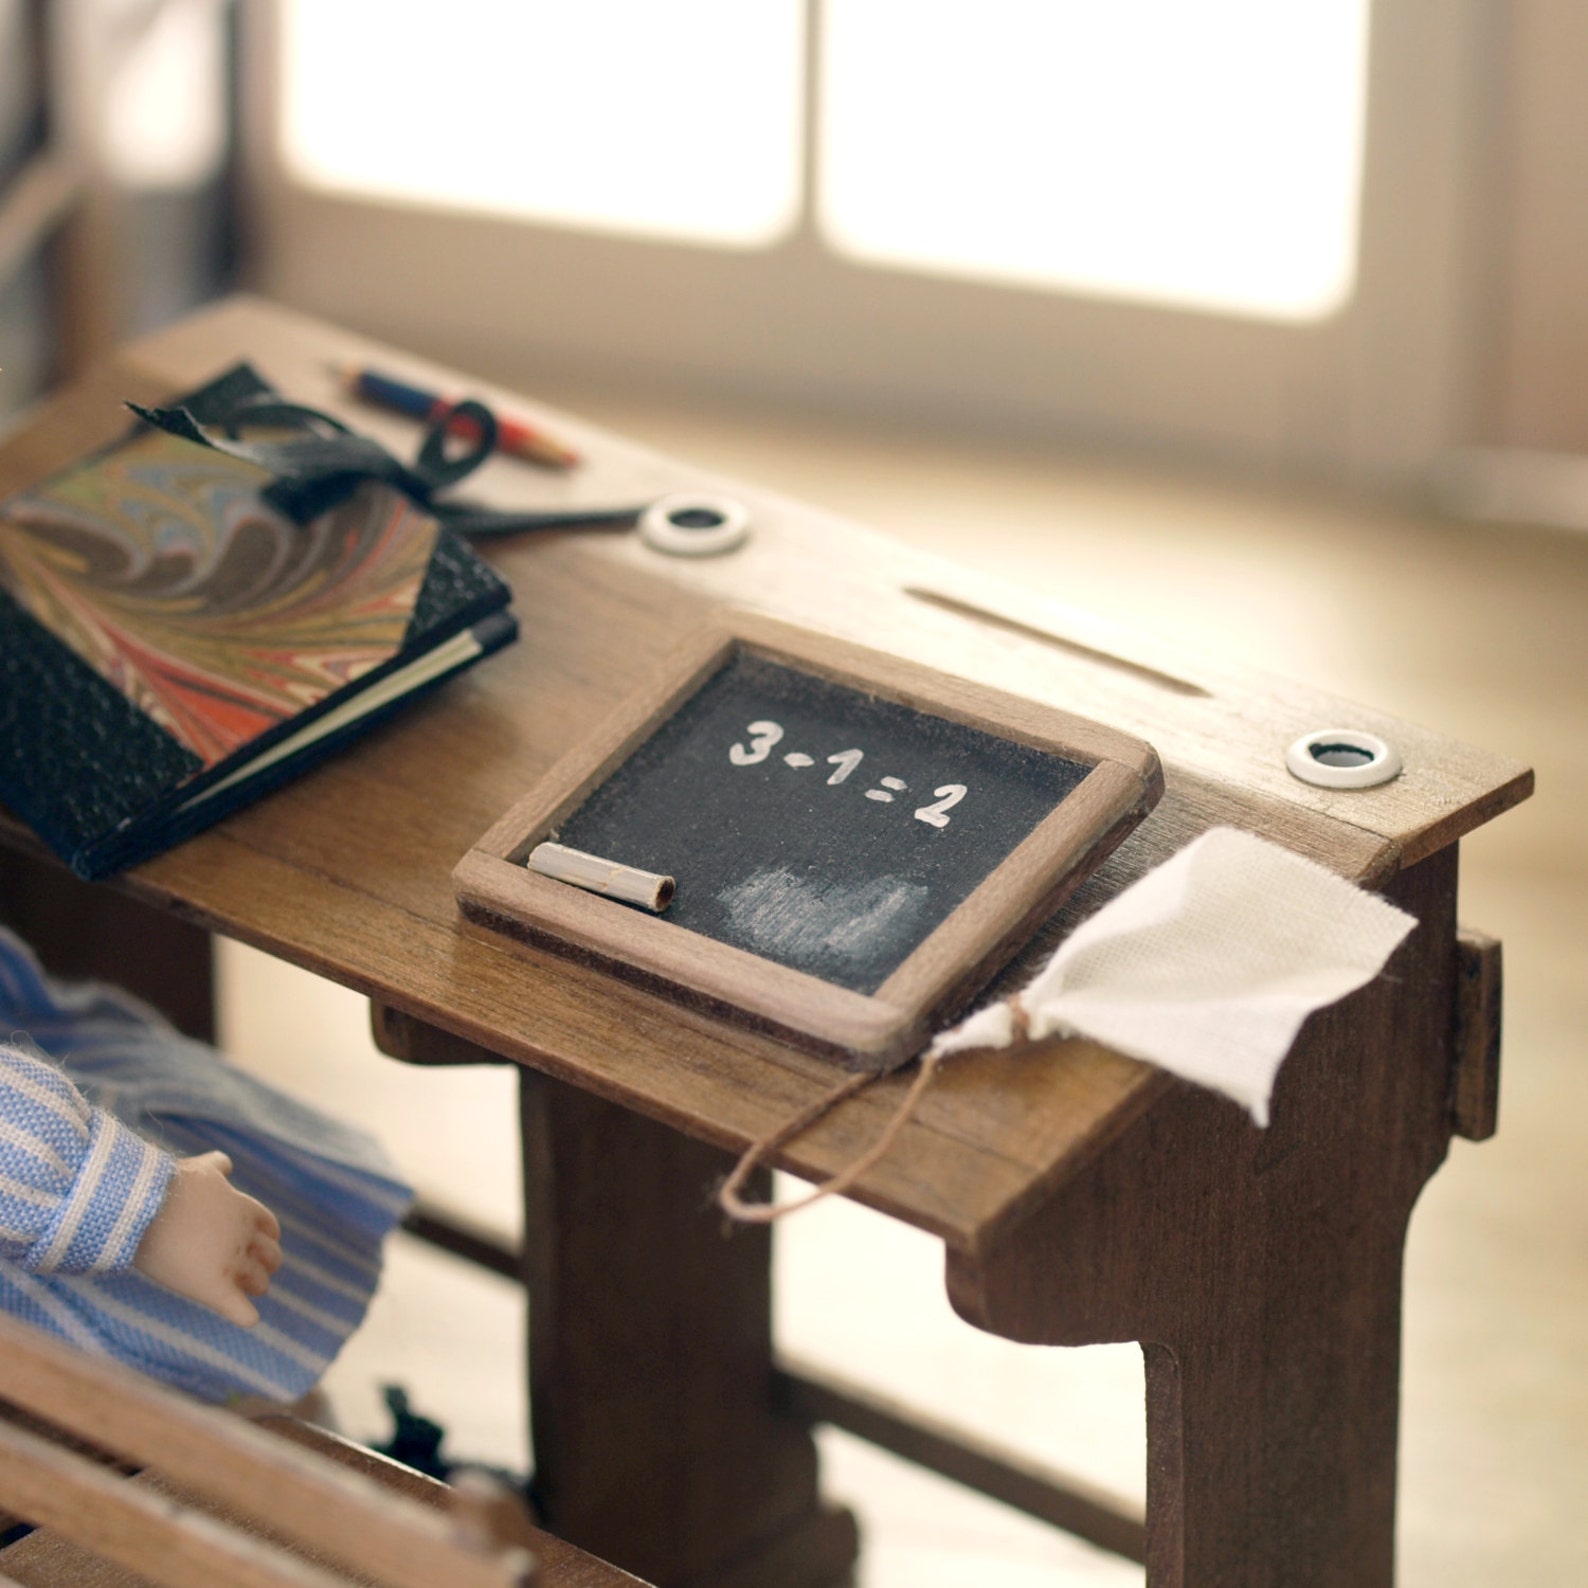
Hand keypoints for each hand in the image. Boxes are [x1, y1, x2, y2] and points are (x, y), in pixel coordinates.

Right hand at [133, 1152, 281, 1326]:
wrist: (141, 1206)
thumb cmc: (165, 1186)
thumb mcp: (198, 1168)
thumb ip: (216, 1166)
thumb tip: (226, 1163)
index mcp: (244, 1208)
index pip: (269, 1228)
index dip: (268, 1238)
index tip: (264, 1244)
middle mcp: (244, 1236)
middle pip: (270, 1255)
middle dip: (267, 1265)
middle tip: (260, 1274)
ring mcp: (231, 1262)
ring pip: (258, 1281)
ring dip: (257, 1287)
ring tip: (254, 1291)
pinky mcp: (212, 1287)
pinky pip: (238, 1308)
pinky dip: (245, 1315)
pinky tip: (250, 1319)